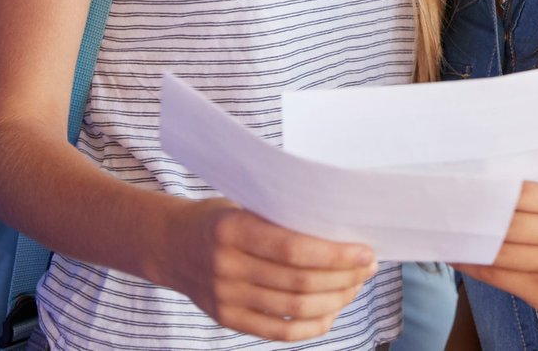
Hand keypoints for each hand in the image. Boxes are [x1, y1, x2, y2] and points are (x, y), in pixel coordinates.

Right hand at [160, 198, 377, 340]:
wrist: (169, 244)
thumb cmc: (221, 218)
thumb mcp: (245, 205)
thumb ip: (283, 220)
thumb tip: (343, 232)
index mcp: (233, 229)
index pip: (293, 248)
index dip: (335, 254)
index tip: (366, 252)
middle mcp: (226, 266)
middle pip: (299, 281)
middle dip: (343, 277)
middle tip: (368, 268)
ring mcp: (225, 297)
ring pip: (294, 308)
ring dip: (335, 300)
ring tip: (354, 287)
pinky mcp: (226, 319)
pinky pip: (277, 332)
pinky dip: (311, 326)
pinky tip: (330, 314)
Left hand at [455, 182, 537, 324]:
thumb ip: (531, 201)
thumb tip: (478, 189)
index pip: (522, 192)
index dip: (490, 191)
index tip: (461, 186)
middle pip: (509, 224)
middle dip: (475, 218)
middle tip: (445, 210)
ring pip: (500, 251)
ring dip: (468, 243)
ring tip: (446, 234)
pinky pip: (497, 276)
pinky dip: (472, 264)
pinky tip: (458, 257)